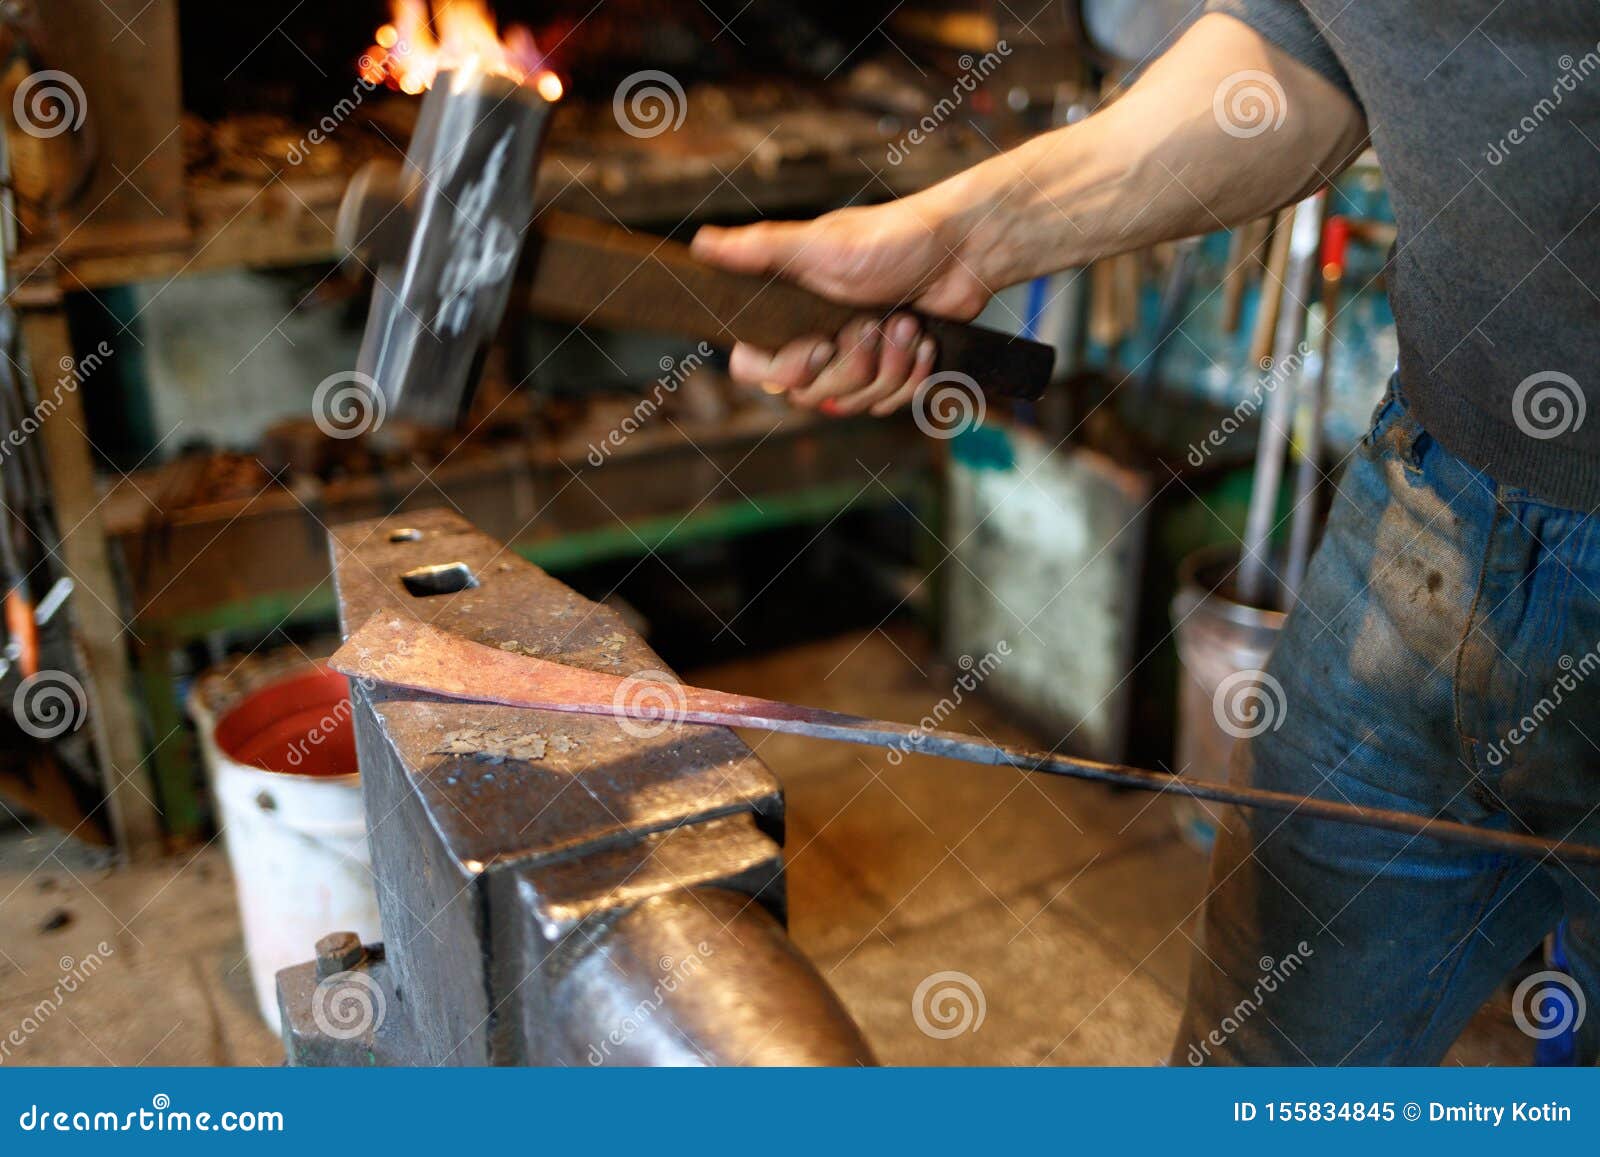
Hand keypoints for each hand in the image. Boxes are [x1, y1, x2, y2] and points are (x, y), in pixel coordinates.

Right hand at [690, 199, 989, 415]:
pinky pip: (890, 404)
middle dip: (853, 363)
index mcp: (788, 312)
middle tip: (874, 321)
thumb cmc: (893, 240)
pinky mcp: (890, 371)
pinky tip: (924, 339)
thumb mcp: (820, 246)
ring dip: (889, 364)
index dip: (786, 369)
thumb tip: (701, 243)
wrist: (964, 251)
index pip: (754, 369)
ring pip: (854, 402)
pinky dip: (913, 373)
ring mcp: (855, 359)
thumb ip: (760, 251)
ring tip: (906, 322)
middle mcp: (815, 338)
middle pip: (809, 395)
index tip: (819, 343)